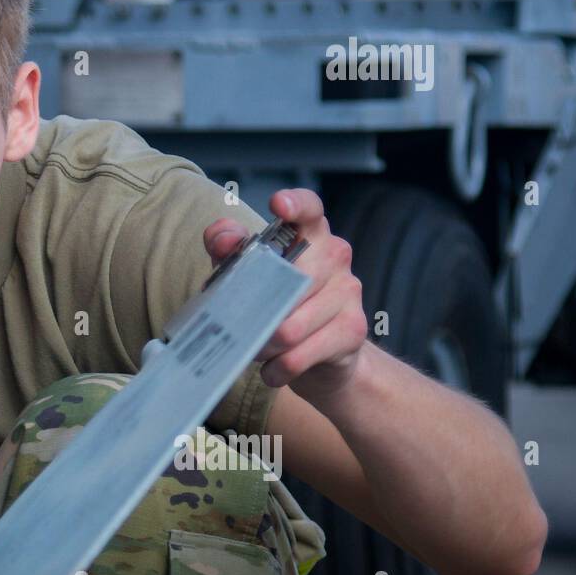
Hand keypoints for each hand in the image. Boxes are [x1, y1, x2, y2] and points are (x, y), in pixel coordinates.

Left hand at [203, 189, 367, 404]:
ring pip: (290, 325)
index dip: (295, 204)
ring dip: (262, 344)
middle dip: (255, 311)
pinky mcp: (353, 329)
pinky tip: (272, 370)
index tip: (277, 205)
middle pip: (289, 278)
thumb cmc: (277, 304)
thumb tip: (222, 239)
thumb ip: (230, 251)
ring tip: (255, 349)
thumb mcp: (248, 274)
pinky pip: (300, 353)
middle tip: (240, 326)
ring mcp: (349, 291)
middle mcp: (335, 255)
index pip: (309, 208)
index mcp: (309, 233)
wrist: (324, 356)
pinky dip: (278, 368)